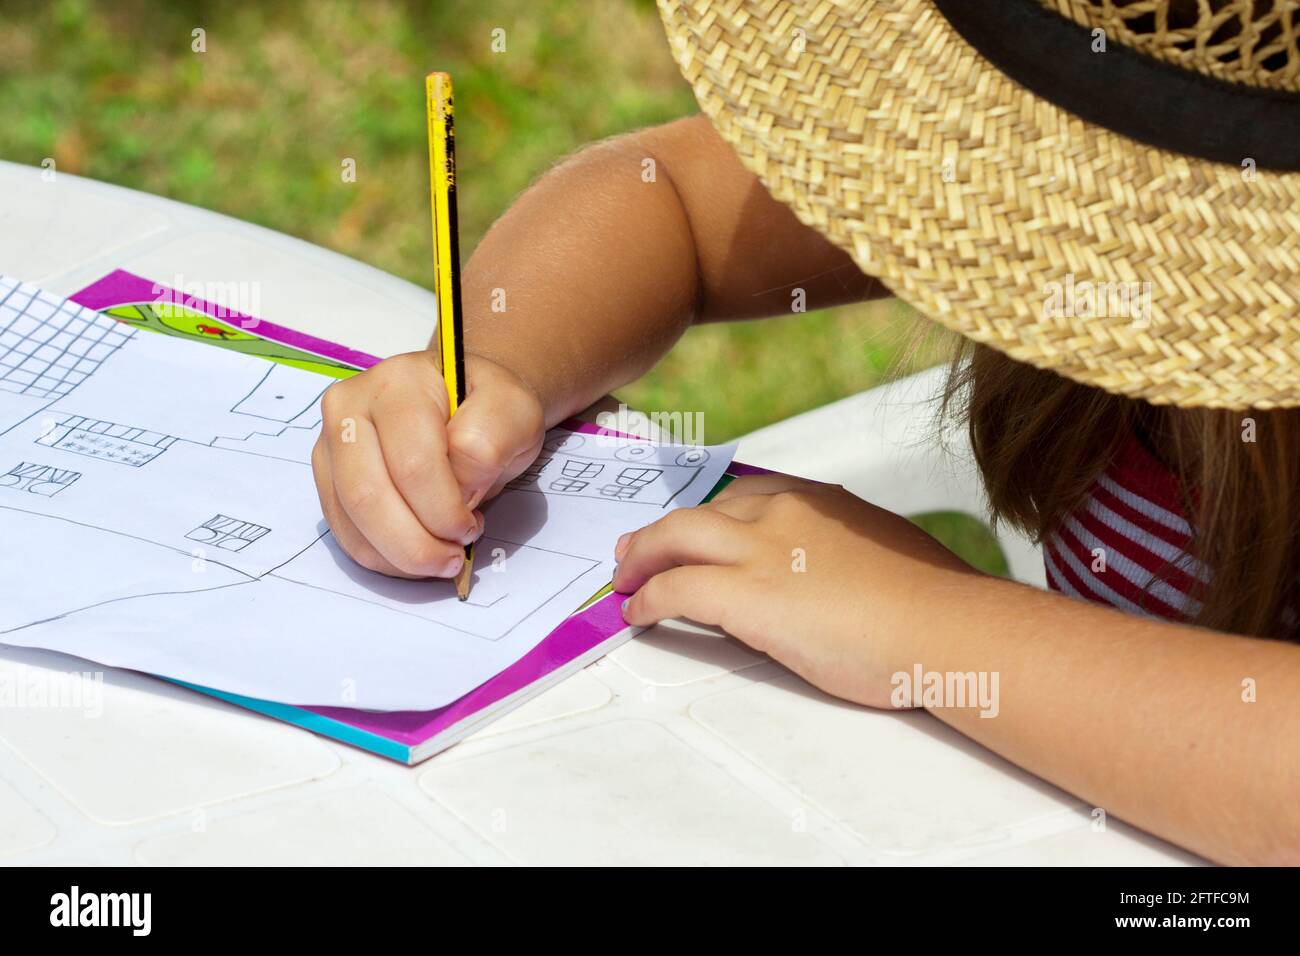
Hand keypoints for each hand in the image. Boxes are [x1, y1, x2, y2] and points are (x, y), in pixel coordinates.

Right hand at [312, 350, 545, 577]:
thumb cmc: (484, 406)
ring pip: (351, 520)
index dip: (444, 510)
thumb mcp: (513, 409)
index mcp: (398, 383)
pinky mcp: (327, 478)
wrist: (462, 402)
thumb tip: (458, 489)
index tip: (472, 527)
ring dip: (399, 556)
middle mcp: (350, 407)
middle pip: (368, 495)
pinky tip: (416, 554)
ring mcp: (331, 444)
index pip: (412, 464)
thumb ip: (490, 439)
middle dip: (416, 544)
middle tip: (453, 558)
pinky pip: (345, 533)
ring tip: (439, 556)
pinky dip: (383, 558)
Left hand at [612, 474, 979, 707]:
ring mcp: (761, 551)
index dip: (712, 514)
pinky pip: (676, 590)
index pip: (748, 495)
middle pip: (700, 513)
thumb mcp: (887, 555)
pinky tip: (638, 614)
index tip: (697, 528)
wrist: (945, 627)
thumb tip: (836, 576)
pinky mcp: (747, 596)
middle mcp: (783, 514)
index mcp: (820, 503)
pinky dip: (649, 599)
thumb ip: (848, 554)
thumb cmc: (934, 604)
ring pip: (676, 538)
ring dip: (642, 560)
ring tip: (624, 580)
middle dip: (661, 533)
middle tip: (635, 551)